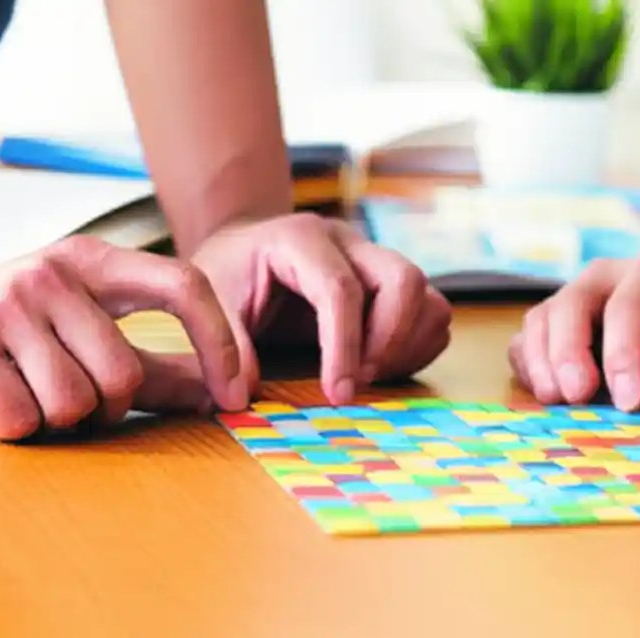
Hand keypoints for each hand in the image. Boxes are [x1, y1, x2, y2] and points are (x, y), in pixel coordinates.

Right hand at [0, 235, 248, 438]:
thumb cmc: (19, 334)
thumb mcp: (92, 335)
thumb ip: (160, 367)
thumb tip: (224, 396)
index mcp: (96, 262)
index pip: (184, 284)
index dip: (221, 342)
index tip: (238, 392)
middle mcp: (53, 273)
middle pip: (123, 376)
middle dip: (104, 408)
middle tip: (69, 395)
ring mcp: (6, 303)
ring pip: (72, 404)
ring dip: (54, 420)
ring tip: (25, 391)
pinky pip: (20, 420)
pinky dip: (13, 427)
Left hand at [189, 213, 451, 403]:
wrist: (245, 248)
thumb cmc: (229, 274)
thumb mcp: (207, 302)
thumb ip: (224, 345)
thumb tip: (241, 394)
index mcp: (301, 239)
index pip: (341, 289)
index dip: (344, 347)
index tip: (337, 395)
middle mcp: (349, 242)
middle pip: (403, 279)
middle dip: (389, 340)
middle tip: (359, 381)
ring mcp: (377, 260)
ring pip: (427, 297)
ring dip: (407, 346)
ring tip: (368, 375)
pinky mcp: (392, 283)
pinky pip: (432, 314)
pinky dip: (417, 347)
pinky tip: (379, 367)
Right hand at [508, 258, 639, 408]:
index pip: (628, 305)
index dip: (624, 354)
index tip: (629, 402)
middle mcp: (605, 278)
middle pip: (572, 304)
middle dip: (570, 353)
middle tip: (577, 396)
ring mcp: (571, 297)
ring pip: (541, 319)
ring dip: (541, 362)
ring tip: (555, 399)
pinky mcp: (549, 322)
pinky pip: (523, 339)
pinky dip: (528, 368)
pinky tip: (546, 394)